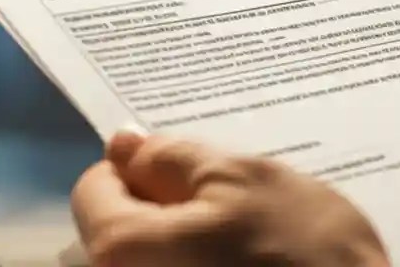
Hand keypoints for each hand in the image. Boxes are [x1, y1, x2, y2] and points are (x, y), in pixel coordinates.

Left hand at [71, 130, 389, 266]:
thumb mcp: (242, 180)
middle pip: (122, 232)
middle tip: (234, 209)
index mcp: (120, 250)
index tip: (191, 174)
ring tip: (256, 244)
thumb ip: (171, 159)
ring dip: (195, 242)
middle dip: (167, 209)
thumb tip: (124, 145)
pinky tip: (261, 266)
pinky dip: (212, 266)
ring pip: (158, 259)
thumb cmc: (304, 253)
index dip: (142, 170)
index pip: (96, 189)